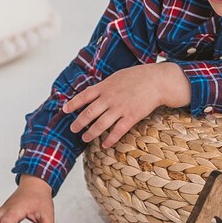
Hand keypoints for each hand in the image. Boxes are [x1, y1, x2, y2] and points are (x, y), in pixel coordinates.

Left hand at [65, 62, 190, 148]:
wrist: (157, 81)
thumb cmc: (137, 77)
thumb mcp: (117, 77)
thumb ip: (105, 86)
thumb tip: (93, 94)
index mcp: (104, 87)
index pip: (83, 96)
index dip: (73, 104)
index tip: (64, 110)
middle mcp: (109, 98)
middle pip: (89, 113)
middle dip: (78, 123)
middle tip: (72, 129)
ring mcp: (120, 108)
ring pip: (100, 125)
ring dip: (91, 133)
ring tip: (85, 138)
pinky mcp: (131, 117)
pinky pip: (117, 131)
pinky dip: (110, 140)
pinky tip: (105, 145)